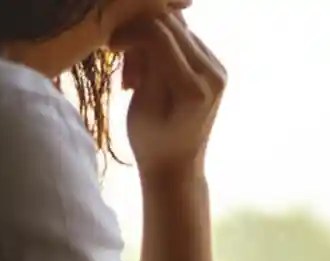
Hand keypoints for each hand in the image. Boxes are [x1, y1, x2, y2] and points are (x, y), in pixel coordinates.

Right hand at [115, 13, 225, 178]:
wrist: (178, 165)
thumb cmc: (153, 143)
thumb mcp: (141, 105)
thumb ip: (146, 66)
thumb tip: (142, 29)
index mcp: (194, 89)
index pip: (159, 34)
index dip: (129, 32)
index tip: (111, 48)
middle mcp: (214, 74)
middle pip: (171, 25)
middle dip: (140, 34)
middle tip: (124, 63)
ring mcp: (218, 69)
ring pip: (177, 29)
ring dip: (150, 42)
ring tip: (137, 76)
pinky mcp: (214, 67)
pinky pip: (184, 41)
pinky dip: (162, 48)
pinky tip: (150, 74)